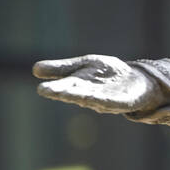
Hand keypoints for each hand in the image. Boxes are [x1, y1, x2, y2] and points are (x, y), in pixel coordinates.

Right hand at [33, 54, 165, 113]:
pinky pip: (111, 102)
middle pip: (75, 94)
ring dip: (81, 97)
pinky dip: (103, 101)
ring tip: (70, 94)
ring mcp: (105, 100)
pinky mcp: (121, 103)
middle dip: (64, 93)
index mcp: (78, 85)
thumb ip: (62, 69)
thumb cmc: (107, 75)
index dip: (54, 89)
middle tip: (49, 92)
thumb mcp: (84, 66)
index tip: (41, 89)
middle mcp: (89, 94)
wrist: (135, 80)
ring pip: (91, 99)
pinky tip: (96, 100)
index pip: (64, 86)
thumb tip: (34, 69)